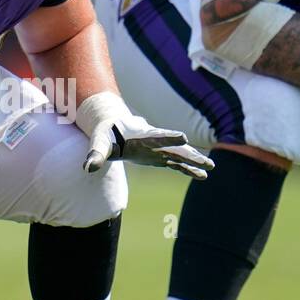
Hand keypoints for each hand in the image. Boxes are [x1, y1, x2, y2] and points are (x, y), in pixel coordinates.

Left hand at [83, 113, 214, 179]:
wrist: (112, 124)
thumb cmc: (105, 132)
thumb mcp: (99, 142)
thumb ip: (95, 154)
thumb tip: (88, 167)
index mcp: (141, 135)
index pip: (156, 136)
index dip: (169, 137)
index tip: (183, 137)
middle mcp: (154, 142)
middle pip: (175, 148)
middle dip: (190, 154)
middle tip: (206, 161)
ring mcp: (159, 149)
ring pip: (180, 155)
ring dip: (194, 161)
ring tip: (211, 167)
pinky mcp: (159, 156)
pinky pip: (177, 163)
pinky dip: (188, 169)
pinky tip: (201, 176)